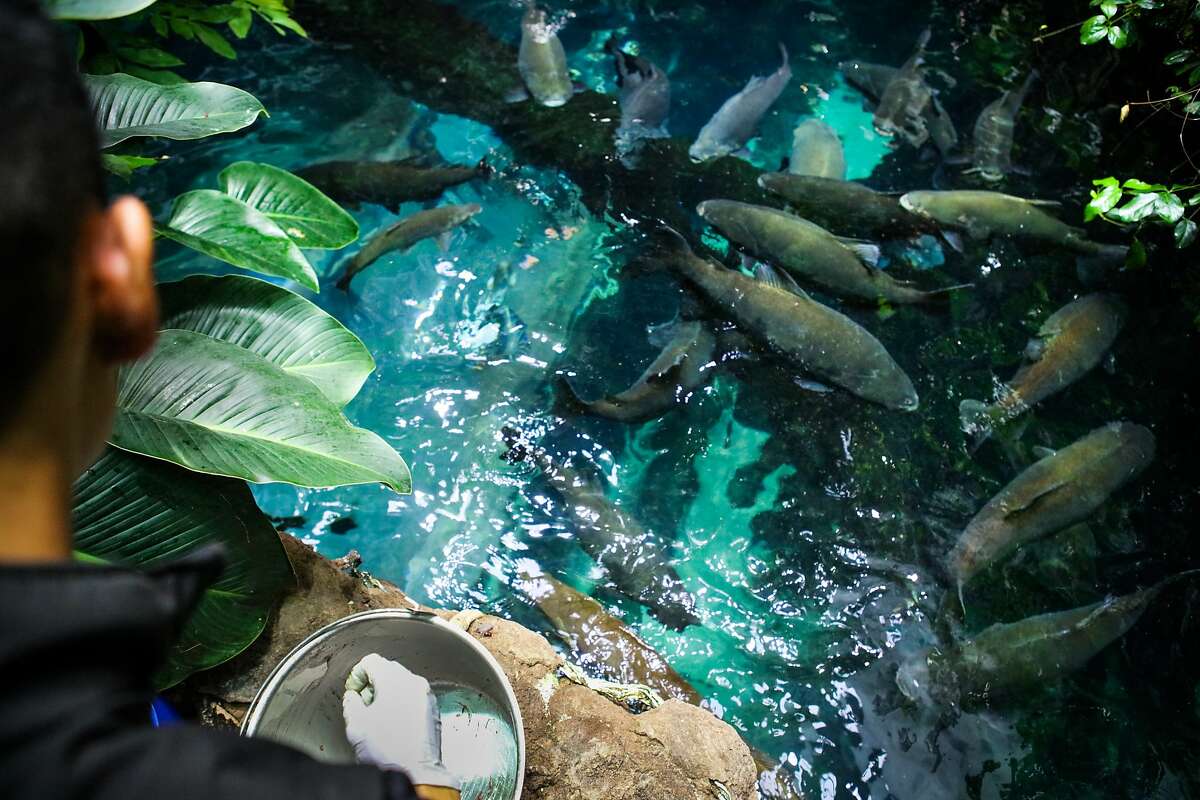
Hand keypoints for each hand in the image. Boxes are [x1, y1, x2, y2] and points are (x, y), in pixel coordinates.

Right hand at [342, 653, 459, 790]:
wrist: (416, 773)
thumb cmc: (388, 751)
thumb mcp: (356, 724)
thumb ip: (351, 703)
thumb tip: (352, 697)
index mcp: (395, 680)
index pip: (371, 661)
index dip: (357, 674)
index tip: (353, 690)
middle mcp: (414, 683)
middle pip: (388, 670)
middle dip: (373, 684)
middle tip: (363, 704)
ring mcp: (426, 696)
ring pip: (402, 684)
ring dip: (388, 694)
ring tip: (377, 717)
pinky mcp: (432, 710)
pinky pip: (413, 697)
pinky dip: (402, 703)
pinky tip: (393, 724)